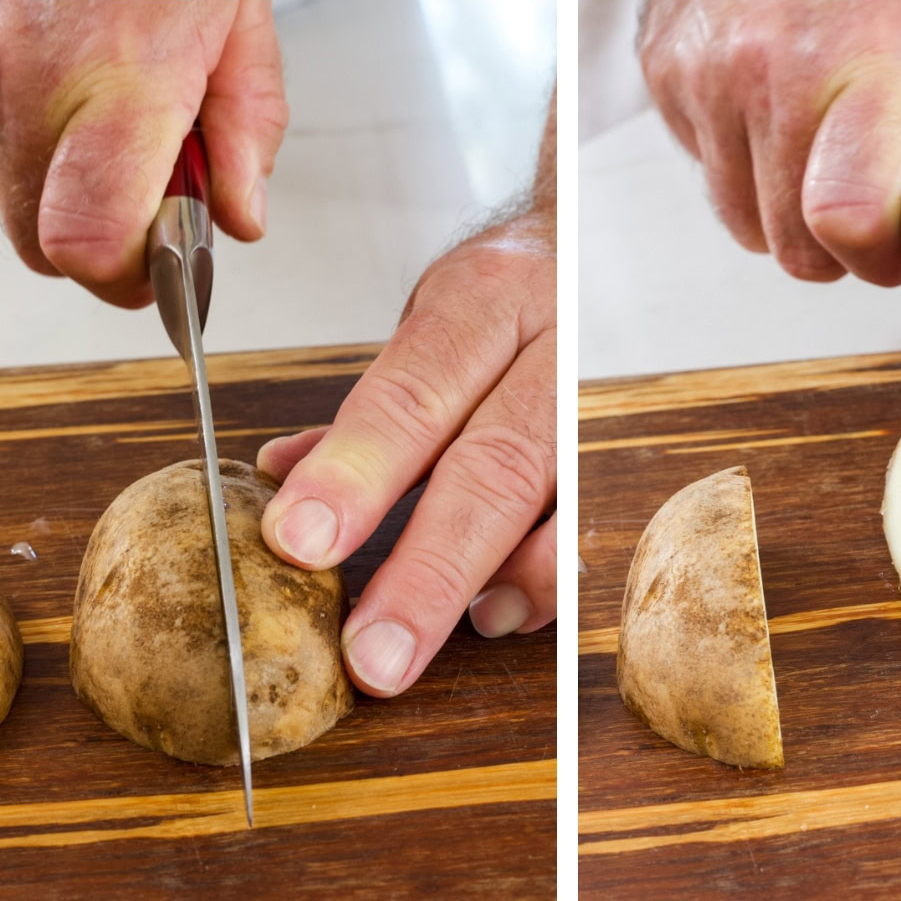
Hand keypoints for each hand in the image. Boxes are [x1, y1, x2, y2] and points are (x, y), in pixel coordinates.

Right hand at [0, 0, 287, 306]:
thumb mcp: (239, 23)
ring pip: (2, 197)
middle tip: (145, 184)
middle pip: (43, 244)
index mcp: (115, 77)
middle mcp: (15, 75)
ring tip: (99, 113)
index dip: (128, 275)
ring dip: (58, 184)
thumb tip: (237, 218)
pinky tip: (49, 87)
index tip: (162, 262)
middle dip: (101, 239)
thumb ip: (245, 134)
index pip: (89, 244)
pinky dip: (11, 137)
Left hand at [256, 212, 556, 697]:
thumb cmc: (502, 292)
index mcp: (483, 299)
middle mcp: (551, 346)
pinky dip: (540, 581)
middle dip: (428, 571)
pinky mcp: (619, 451)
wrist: (603, 245)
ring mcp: (596, 402)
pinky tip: (497, 611)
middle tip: (373, 655)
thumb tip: (281, 476)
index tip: (299, 542)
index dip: (357, 472)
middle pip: (495, 468)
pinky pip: (588, 529)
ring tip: (440, 637)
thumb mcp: (429, 317)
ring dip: (498, 583)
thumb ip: (369, 405)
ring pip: (555, 506)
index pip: (412, 392)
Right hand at [637, 0, 900, 284]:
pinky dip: (746, 164)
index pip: (846, 219)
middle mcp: (772, 74)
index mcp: (867, 65)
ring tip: (821, 145)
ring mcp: (707, 79)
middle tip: (870, 202)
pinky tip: (776, 107)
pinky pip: (708, 172)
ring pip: (744, 224)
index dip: (877, 257)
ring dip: (788, 212)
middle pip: (793, 247)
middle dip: (839, 249)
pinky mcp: (667, 77)